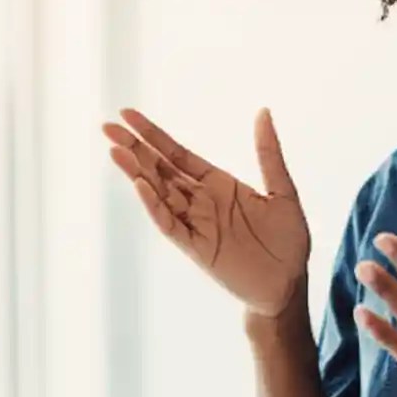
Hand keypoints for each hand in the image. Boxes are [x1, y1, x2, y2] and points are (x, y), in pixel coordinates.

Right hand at [103, 108, 310, 317]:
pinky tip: (141, 185)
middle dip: (135, 148)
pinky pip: (170, 224)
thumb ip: (269, 153)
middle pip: (161, 170)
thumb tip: (263, 111)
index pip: (178, 155)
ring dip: (137, 172)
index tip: (129, 114)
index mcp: (219, 185)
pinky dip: (155, 205)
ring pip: (159, 193)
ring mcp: (196, 224)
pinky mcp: (197, 247)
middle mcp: (202, 201)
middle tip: (108, 126)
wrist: (288, 284)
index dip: (154, 135)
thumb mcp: (282, 190)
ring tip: (115, 150)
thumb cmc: (288, 240)